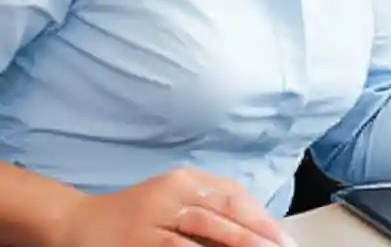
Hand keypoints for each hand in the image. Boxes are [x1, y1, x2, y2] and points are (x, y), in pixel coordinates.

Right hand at [57, 167, 292, 246]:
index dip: (262, 218)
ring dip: (239, 243)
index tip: (284, 239)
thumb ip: (210, 209)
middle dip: (258, 234)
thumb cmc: (135, 215)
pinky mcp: (138, 239)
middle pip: (227, 212)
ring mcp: (155, 214)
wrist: (76, 223)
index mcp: (187, 179)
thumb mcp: (174, 201)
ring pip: (207, 229)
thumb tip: (258, 231)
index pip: (235, 195)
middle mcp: (173, 191)